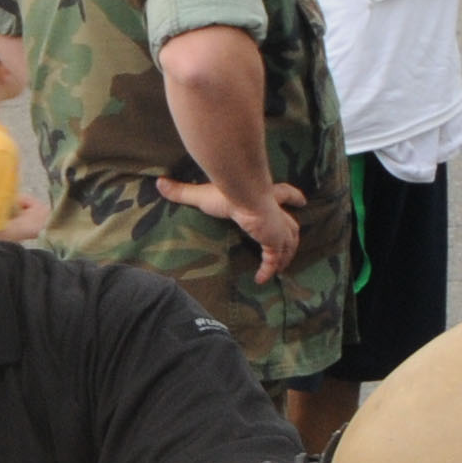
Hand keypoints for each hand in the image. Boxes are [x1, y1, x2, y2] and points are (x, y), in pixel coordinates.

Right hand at [158, 178, 305, 280]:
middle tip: (293, 241)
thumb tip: (159, 183)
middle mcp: (275, 211)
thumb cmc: (225, 190)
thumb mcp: (201, 193)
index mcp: (265, 195)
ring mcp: (277, 226)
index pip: (284, 194)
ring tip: (279, 268)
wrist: (241, 191)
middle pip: (292, 223)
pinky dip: (269, 269)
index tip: (302, 201)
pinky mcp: (273, 240)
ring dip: (286, 255)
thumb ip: (181, 191)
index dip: (293, 197)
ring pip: (289, 242)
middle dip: (293, 233)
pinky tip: (262, 280)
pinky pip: (274, 259)